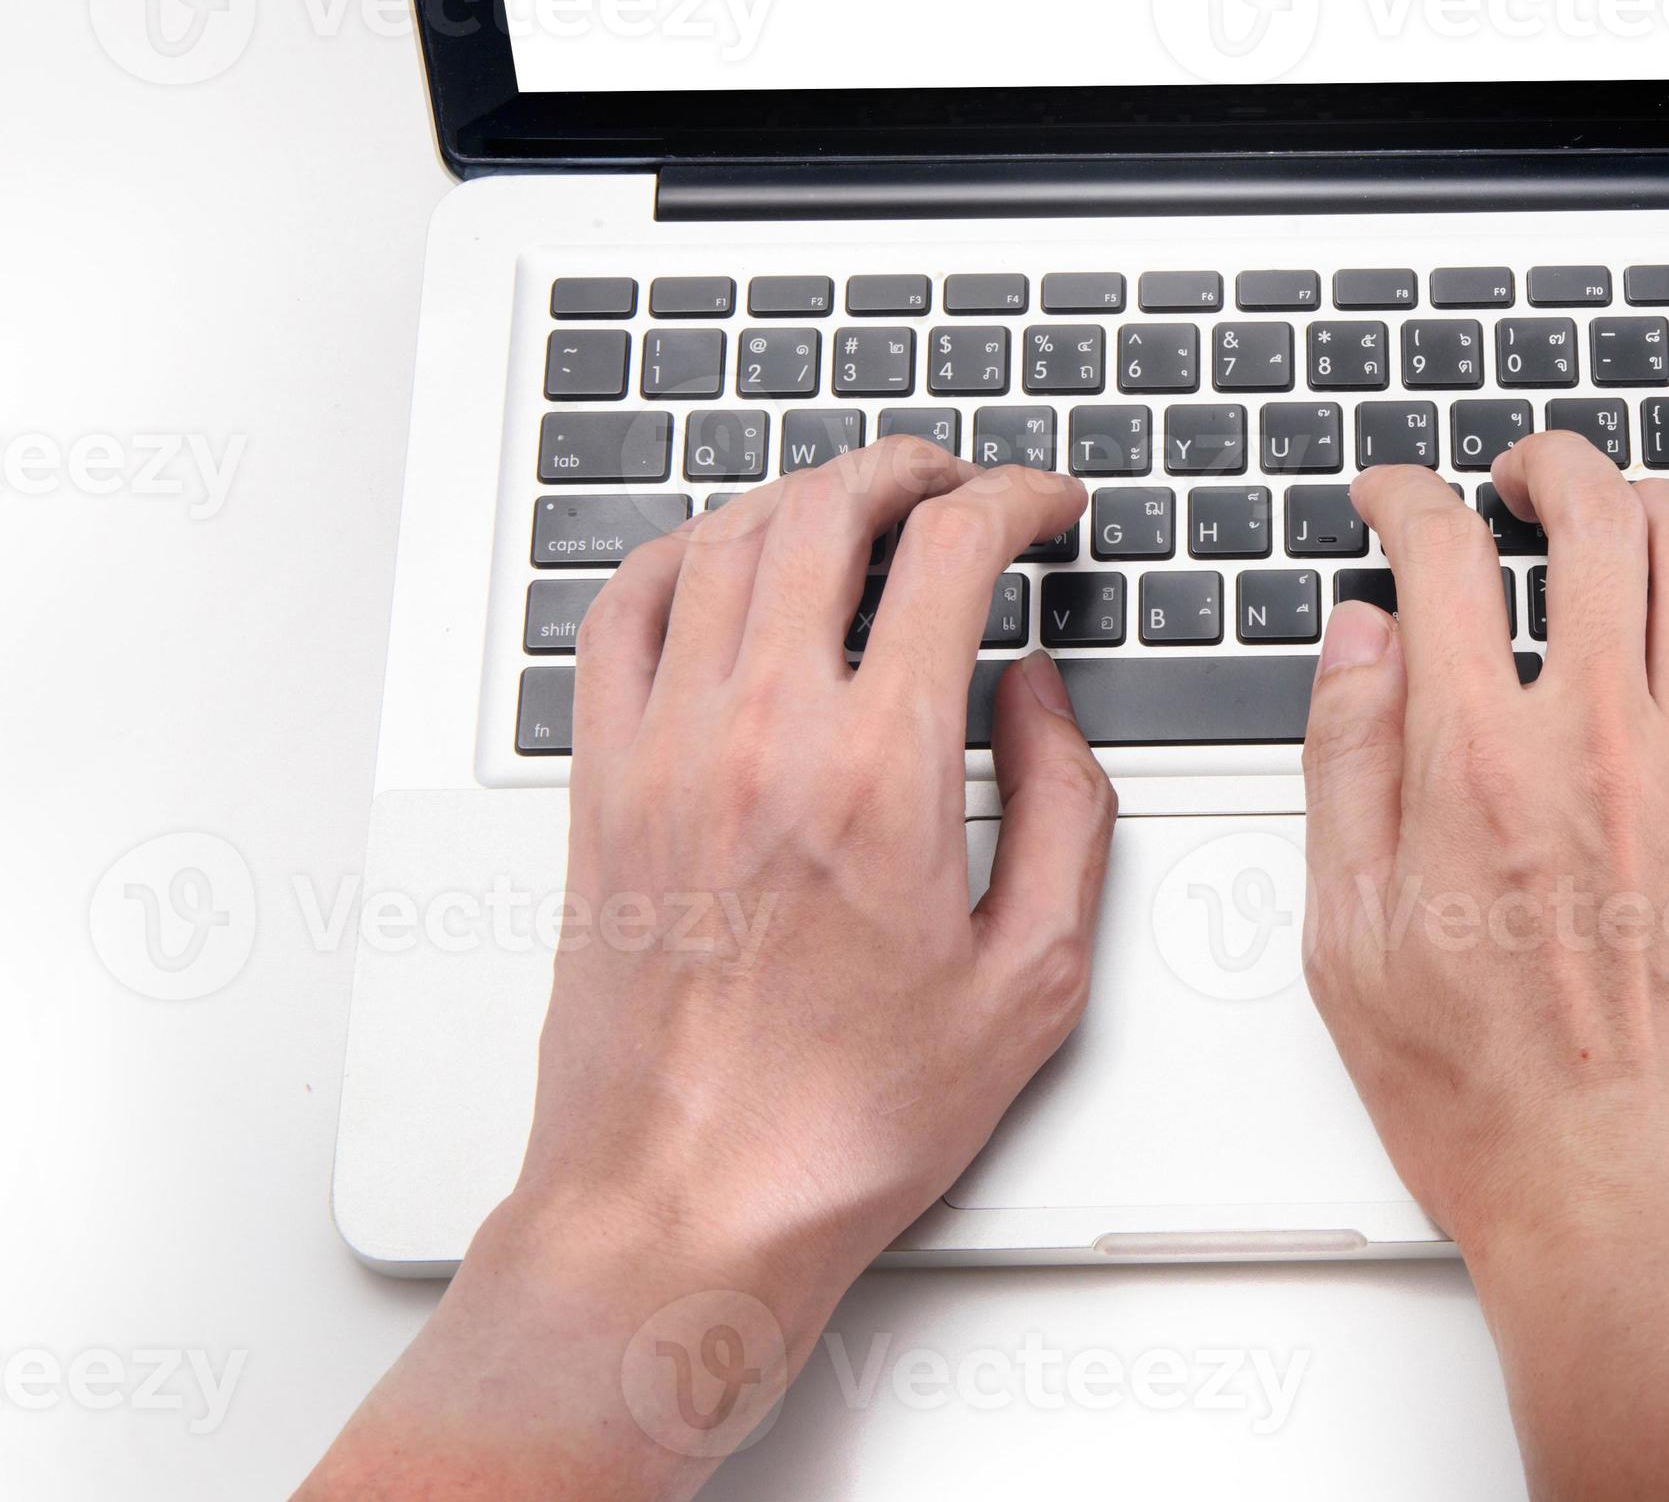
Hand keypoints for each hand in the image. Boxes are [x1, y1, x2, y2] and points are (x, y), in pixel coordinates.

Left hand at [300, 446, 1117, 1500]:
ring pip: (728, 538)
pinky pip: (624, 610)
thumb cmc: (848, 1118)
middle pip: (830, 508)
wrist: (686, 1201)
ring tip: (866, 507)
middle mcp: (762, 736)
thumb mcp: (1033, 981)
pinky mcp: (602, 782)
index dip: (1017, 497)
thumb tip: (1040, 698)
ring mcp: (665, 749)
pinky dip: (684, 552)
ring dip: (808, 493)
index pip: (952, 551)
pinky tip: (729, 559)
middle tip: (963, 483)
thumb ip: (1066, 812)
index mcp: (882, 775)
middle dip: (914, 467)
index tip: (1047, 505)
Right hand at [1301, 435, 1668, 1500]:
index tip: (1398, 495)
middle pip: (1594, 523)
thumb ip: (1345, 768)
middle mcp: (1602, 749)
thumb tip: (1359, 640)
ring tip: (1631, 510)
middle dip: (1551, 465)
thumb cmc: (1490, 1115)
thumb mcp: (1347, 947)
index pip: (1442, 557)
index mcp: (1476, 768)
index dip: (1410, 496)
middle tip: (1524, 475)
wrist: (1633, 1226)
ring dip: (1665, 505)